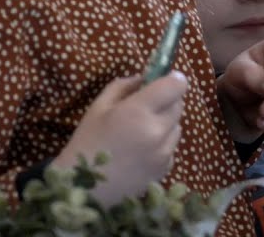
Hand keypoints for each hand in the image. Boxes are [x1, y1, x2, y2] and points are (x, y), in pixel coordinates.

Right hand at [55, 72, 187, 203]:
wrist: (84, 187)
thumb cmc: (87, 141)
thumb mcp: (99, 106)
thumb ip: (124, 86)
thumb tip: (145, 77)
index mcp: (139, 111)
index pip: (176, 85)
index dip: (173, 79)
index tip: (164, 80)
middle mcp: (157, 131)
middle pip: (179, 104)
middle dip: (167, 100)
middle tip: (146, 107)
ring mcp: (164, 152)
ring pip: (177, 125)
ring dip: (166, 122)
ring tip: (141, 130)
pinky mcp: (166, 168)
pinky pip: (172, 146)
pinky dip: (163, 143)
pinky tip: (141, 149)